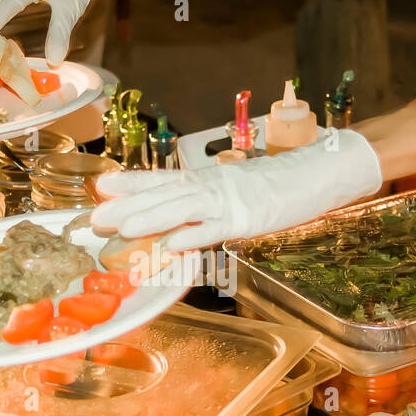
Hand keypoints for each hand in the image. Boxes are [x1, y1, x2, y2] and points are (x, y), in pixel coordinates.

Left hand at [89, 130, 384, 249]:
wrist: (319, 172)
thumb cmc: (280, 185)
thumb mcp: (238, 190)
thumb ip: (210, 202)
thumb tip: (183, 218)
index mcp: (209, 180)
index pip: (163, 179)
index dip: (132, 183)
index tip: (101, 186)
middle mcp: (213, 186)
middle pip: (164, 194)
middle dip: (127, 206)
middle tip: (96, 216)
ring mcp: (229, 201)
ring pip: (182, 208)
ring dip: (149, 218)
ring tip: (121, 228)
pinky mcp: (248, 218)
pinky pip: (216, 229)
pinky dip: (193, 236)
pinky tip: (171, 244)